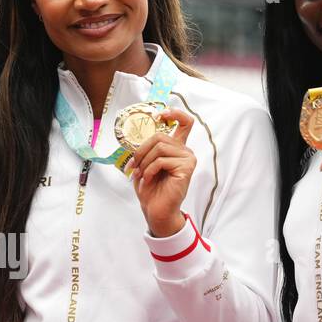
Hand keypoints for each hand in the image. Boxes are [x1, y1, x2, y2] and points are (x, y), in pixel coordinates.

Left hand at [131, 107, 195, 237]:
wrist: (155, 208)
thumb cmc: (150, 187)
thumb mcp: (145, 162)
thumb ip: (147, 147)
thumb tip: (138, 135)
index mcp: (176, 147)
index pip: (185, 122)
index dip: (174, 114)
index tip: (159, 115)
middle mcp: (185, 150)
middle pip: (160, 137)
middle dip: (142, 151)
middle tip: (134, 165)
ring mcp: (188, 158)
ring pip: (160, 148)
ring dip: (144, 162)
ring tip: (141, 174)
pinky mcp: (187, 168)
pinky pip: (162, 160)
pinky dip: (149, 170)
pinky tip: (148, 179)